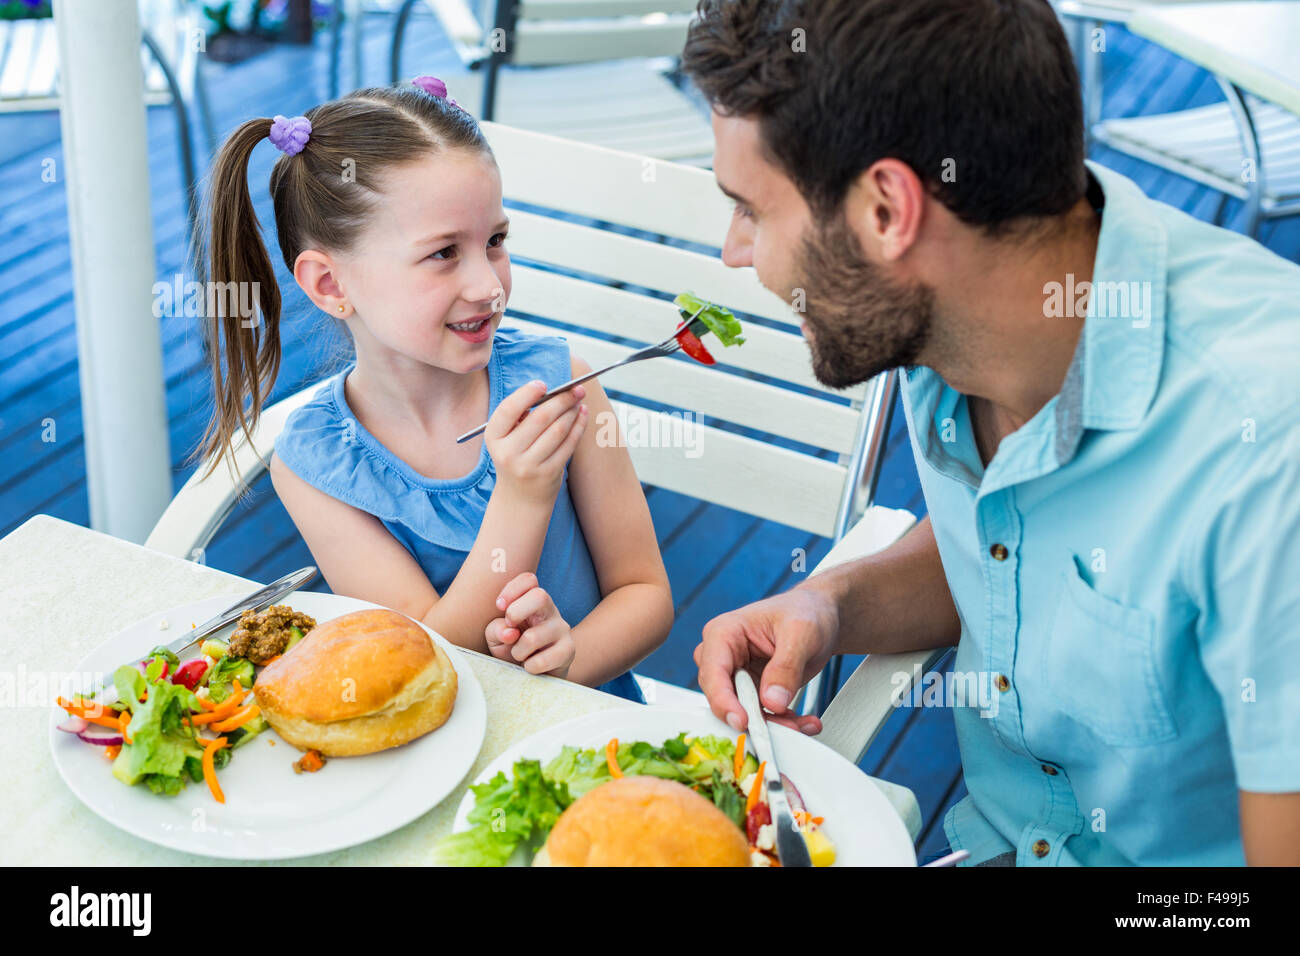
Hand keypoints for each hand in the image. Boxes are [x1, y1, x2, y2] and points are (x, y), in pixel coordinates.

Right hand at [484, 380, 587, 503]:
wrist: (520, 498)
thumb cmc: (516, 456)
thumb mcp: (508, 438)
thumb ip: (522, 415)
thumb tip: (555, 391)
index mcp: (494, 437)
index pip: (509, 409)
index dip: (527, 394)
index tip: (543, 384)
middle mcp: (508, 452)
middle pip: (540, 418)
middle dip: (561, 399)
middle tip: (576, 388)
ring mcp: (529, 466)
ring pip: (557, 430)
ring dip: (572, 412)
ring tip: (578, 401)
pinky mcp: (548, 474)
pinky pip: (568, 445)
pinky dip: (578, 427)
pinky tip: (582, 415)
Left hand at [484, 572, 575, 677]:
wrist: (535, 675)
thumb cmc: (514, 648)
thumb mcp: (497, 638)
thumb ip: (496, 630)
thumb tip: (509, 632)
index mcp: (532, 601)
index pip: (529, 580)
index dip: (511, 589)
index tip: (499, 606)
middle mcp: (550, 611)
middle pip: (540, 595)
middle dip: (516, 613)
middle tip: (510, 630)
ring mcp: (562, 629)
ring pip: (533, 636)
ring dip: (518, 651)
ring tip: (519, 656)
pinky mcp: (568, 650)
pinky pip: (543, 660)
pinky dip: (530, 666)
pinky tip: (531, 666)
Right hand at [694, 585, 839, 734]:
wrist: (821, 615)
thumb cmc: (805, 611)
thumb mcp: (801, 632)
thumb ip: (786, 666)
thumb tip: (772, 700)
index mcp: (724, 633)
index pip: (713, 672)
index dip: (723, 701)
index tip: (742, 721)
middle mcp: (725, 657)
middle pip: (725, 699)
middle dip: (755, 718)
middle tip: (785, 726)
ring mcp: (738, 676)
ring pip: (744, 713)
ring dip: (774, 724)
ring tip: (803, 723)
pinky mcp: (753, 691)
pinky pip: (761, 716)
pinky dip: (783, 723)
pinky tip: (803, 720)